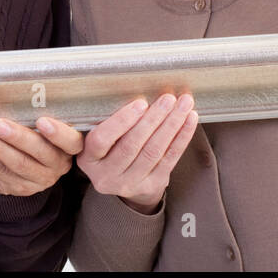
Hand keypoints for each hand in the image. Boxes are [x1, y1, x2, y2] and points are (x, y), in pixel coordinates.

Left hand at [0, 116, 82, 196]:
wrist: (23, 161)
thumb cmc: (34, 131)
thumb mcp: (40, 122)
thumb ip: (34, 112)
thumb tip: (11, 92)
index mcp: (69, 145)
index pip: (71, 141)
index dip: (58, 133)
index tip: (41, 121)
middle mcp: (58, 164)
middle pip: (40, 152)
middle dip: (17, 137)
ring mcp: (40, 179)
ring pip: (19, 165)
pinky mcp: (21, 187)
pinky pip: (2, 174)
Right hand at [77, 93, 197, 213]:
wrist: (124, 181)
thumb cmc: (110, 148)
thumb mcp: (99, 139)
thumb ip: (108, 121)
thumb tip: (136, 91)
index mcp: (89, 159)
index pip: (101, 140)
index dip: (121, 121)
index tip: (140, 103)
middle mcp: (106, 175)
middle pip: (131, 145)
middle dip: (153, 119)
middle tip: (168, 99)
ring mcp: (129, 183)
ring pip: (153, 152)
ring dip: (171, 125)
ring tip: (183, 105)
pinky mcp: (151, 186)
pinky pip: (169, 159)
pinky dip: (181, 137)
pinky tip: (189, 120)